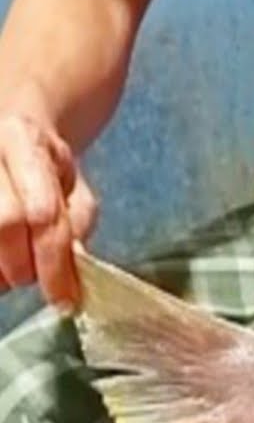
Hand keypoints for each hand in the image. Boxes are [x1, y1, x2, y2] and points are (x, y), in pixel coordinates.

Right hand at [0, 112, 97, 309]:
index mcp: (25, 143)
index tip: (65, 300)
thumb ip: (76, 224)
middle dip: (22, 265)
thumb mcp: (75, 188)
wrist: (7, 123)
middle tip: (32, 279)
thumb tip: (76, 265)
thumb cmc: (45, 165)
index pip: (43, 214)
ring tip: (11, 272)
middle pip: (2, 223)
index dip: (55, 264)